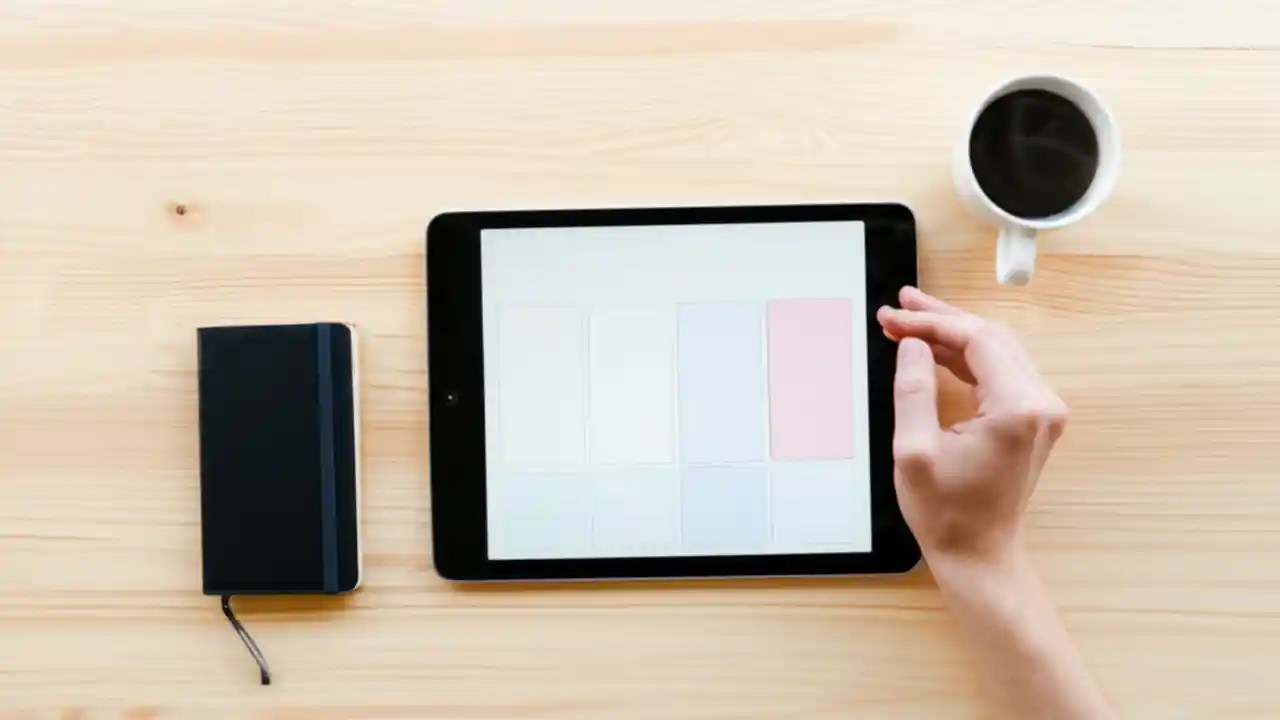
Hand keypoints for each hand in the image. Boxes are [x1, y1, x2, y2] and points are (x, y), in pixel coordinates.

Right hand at [876, 287, 1067, 566]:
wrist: (979, 554)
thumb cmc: (947, 513)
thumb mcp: (914, 450)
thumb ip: (912, 390)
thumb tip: (911, 346)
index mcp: (1017, 408)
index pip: (976, 340)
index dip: (931, 322)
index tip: (894, 319)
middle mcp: (1040, 404)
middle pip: (990, 337)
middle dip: (940, 319)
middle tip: (899, 307)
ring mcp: (1042, 411)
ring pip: (996, 349)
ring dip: (951, 334)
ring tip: (908, 321)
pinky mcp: (1033, 418)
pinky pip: (1000, 371)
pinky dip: (965, 357)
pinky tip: (932, 350)